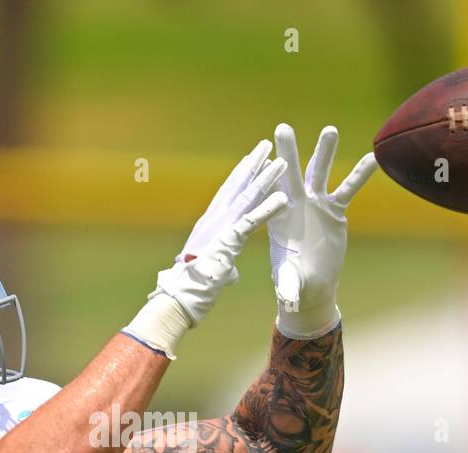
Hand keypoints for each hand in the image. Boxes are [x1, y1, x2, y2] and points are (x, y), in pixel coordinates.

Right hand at [124, 140, 287, 358]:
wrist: (182, 292)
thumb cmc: (194, 284)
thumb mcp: (212, 269)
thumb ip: (224, 263)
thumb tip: (230, 272)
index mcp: (210, 223)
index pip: (228, 193)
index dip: (240, 174)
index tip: (250, 158)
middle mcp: (215, 218)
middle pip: (238, 185)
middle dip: (254, 164)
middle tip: (266, 145)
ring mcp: (222, 226)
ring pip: (248, 196)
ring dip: (266, 178)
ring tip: (282, 162)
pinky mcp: (230, 238)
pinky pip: (254, 220)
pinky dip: (269, 209)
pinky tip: (284, 198)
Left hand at [268, 124, 376, 337]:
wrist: (311, 284)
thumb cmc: (293, 283)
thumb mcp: (289, 283)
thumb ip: (288, 284)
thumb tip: (287, 295)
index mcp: (278, 220)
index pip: (270, 196)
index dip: (269, 179)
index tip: (266, 159)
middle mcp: (295, 206)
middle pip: (291, 175)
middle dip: (288, 152)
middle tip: (283, 128)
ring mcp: (315, 205)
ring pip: (320, 174)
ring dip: (324, 152)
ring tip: (330, 129)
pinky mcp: (334, 210)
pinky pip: (348, 189)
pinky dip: (360, 174)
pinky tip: (373, 157)